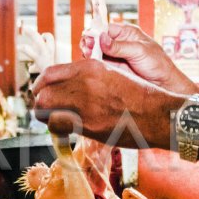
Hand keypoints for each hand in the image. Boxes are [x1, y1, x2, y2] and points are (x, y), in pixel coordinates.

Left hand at [32, 59, 172, 147]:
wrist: (158, 114)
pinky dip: (57, 130)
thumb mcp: (114, 74)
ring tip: (53, 122)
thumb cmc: (141, 96)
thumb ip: (90, 77)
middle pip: (43, 93)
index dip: (40, 85)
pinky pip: (58, 126)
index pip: (50, 73)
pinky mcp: (88, 124)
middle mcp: (84, 82)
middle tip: (44, 110)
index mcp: (90, 67)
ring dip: (46, 117)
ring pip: (45, 109)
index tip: (40, 92)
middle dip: (40, 103)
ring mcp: (85, 104)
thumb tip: (71, 85)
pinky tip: (64, 132)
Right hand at [83, 24, 198, 94]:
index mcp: (127, 33)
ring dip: (89, 53)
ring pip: (96, 52)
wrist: (164, 84)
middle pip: (98, 40)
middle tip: (86, 47)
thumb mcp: (139, 51)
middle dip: (90, 42)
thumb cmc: (158, 64)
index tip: (89, 37)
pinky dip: (93, 64)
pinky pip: (99, 65)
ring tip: (87, 54)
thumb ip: (119, 46)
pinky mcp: (113, 70)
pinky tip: (90, 64)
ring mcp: (115, 57)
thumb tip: (101, 39)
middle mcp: (119, 44)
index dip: (96, 32)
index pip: (106, 28)